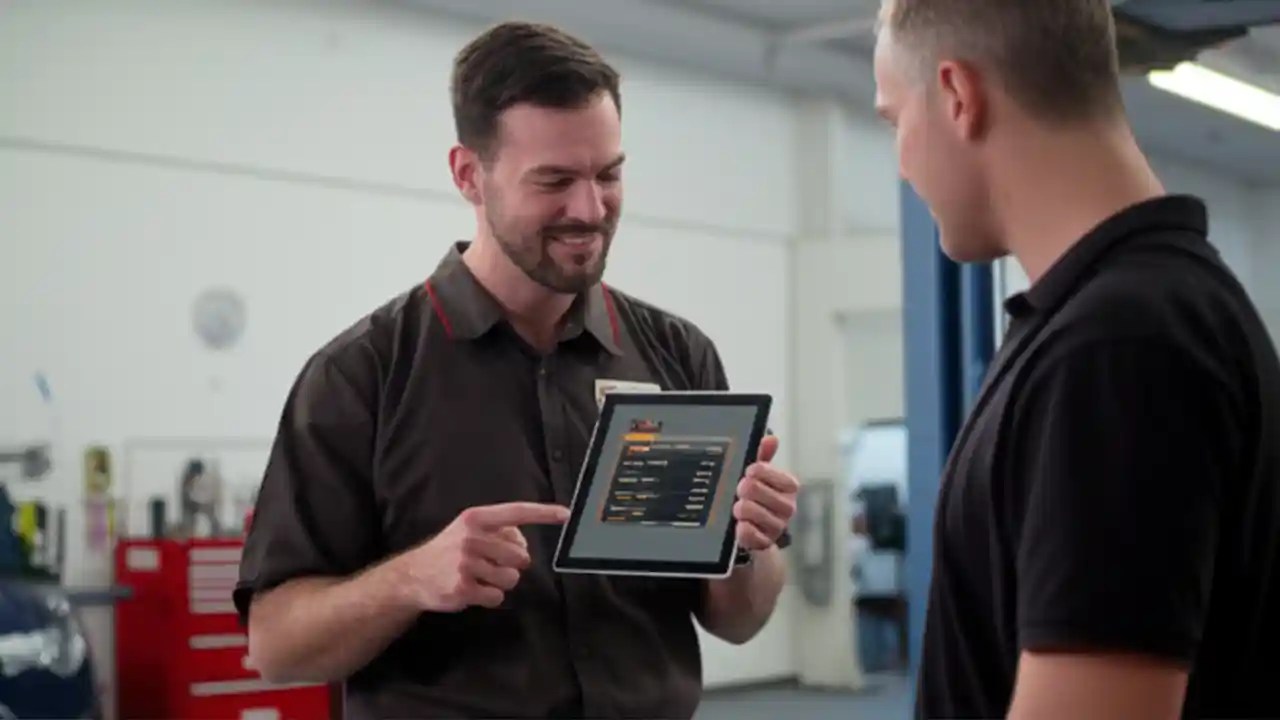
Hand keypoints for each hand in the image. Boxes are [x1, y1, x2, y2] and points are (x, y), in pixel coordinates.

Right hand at [397, 502, 568, 612]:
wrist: (412, 575)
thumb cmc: (448, 550)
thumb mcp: (469, 530)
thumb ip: (498, 531)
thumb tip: (523, 546)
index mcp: (475, 518)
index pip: (516, 512)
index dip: (543, 513)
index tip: (565, 514)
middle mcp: (471, 538)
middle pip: (520, 556)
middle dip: (513, 564)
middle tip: (492, 564)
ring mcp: (466, 564)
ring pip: (511, 579)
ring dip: (501, 582)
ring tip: (480, 578)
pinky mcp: (463, 589)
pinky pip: (497, 597)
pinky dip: (489, 597)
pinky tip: (472, 590)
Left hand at [732, 435, 798, 551]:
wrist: (757, 534)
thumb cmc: (758, 499)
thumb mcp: (759, 476)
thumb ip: (764, 456)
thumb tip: (771, 438)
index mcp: (789, 486)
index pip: (762, 470)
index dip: (753, 471)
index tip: (749, 474)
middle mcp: (788, 506)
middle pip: (753, 488)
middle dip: (742, 490)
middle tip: (742, 494)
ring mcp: (777, 527)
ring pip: (748, 510)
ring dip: (739, 509)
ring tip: (739, 510)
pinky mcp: (765, 544)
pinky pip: (748, 534)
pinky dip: (741, 530)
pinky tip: (741, 527)